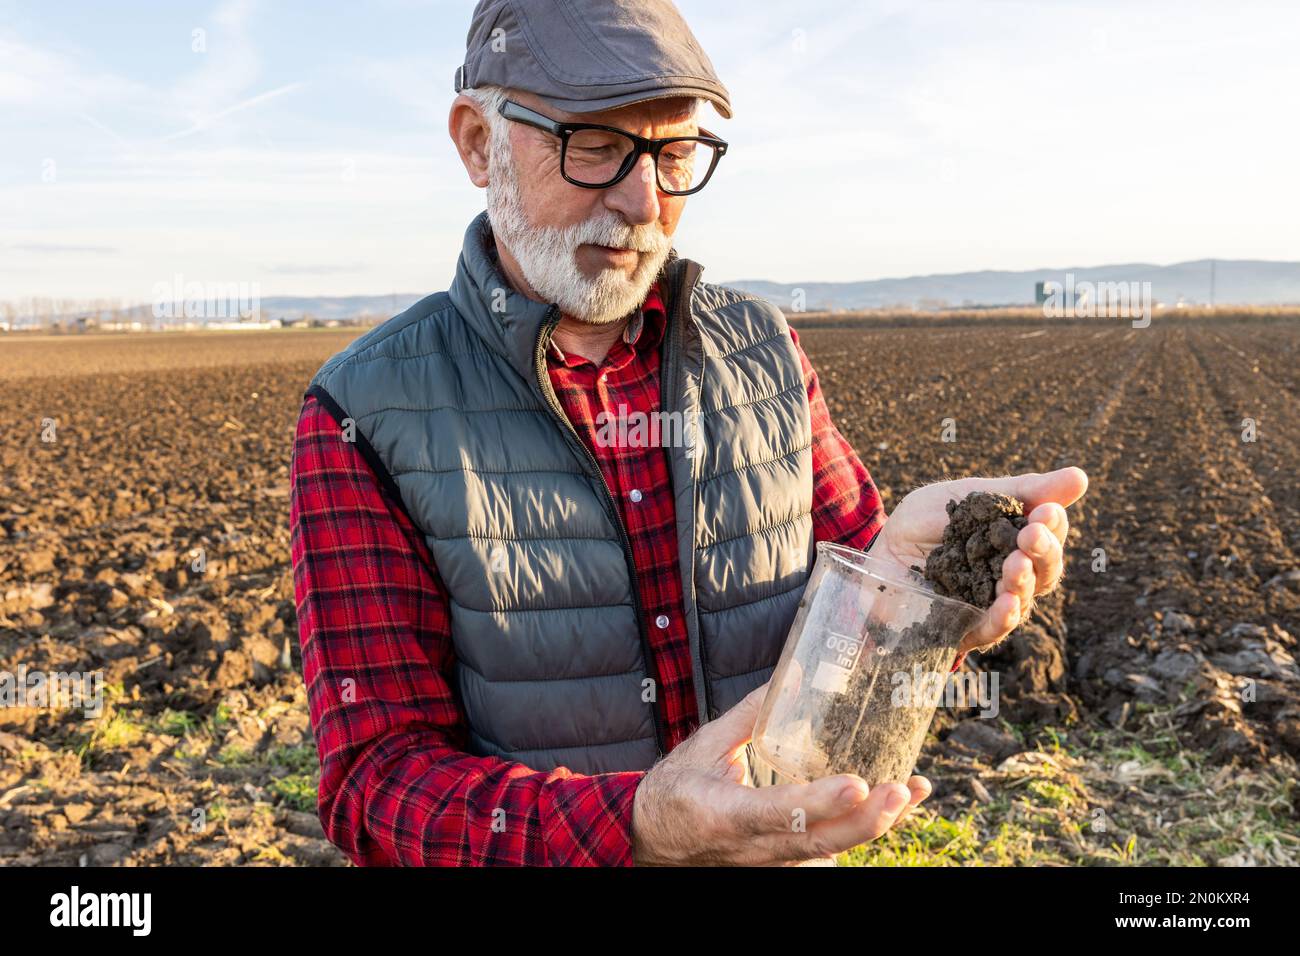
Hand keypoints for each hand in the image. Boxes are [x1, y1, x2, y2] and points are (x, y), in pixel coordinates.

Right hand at [631, 684, 929, 865]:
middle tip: (902, 787)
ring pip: (831, 850)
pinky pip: (828, 851)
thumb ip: (749, 714)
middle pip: (820, 843)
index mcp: (725, 814)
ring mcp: (770, 862)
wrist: (649, 839)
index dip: (821, 803)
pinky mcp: (781, 864)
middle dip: (867, 819)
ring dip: (876, 825)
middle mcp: (753, 847)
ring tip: (913, 791)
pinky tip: (895, 807)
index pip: (780, 813)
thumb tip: (793, 676)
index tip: (857, 785)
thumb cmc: (674, 791)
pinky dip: (863, 830)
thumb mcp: (704, 747)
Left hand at [868, 466, 1087, 654]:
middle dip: (1043, 552)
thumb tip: (1081, 477)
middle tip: (1032, 534)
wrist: (878, 546)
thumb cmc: (928, 521)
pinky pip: (992, 627)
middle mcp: (1012, 575)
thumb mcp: (972, 496)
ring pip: (1023, 600)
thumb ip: (1023, 490)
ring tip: (1017, 564)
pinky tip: (1007, 602)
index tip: (1046, 510)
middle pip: (1045, 571)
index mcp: (1018, 541)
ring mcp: (990, 603)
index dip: (1053, 524)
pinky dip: (1003, 616)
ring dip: (1024, 582)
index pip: (1050, 536)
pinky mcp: (965, 627)